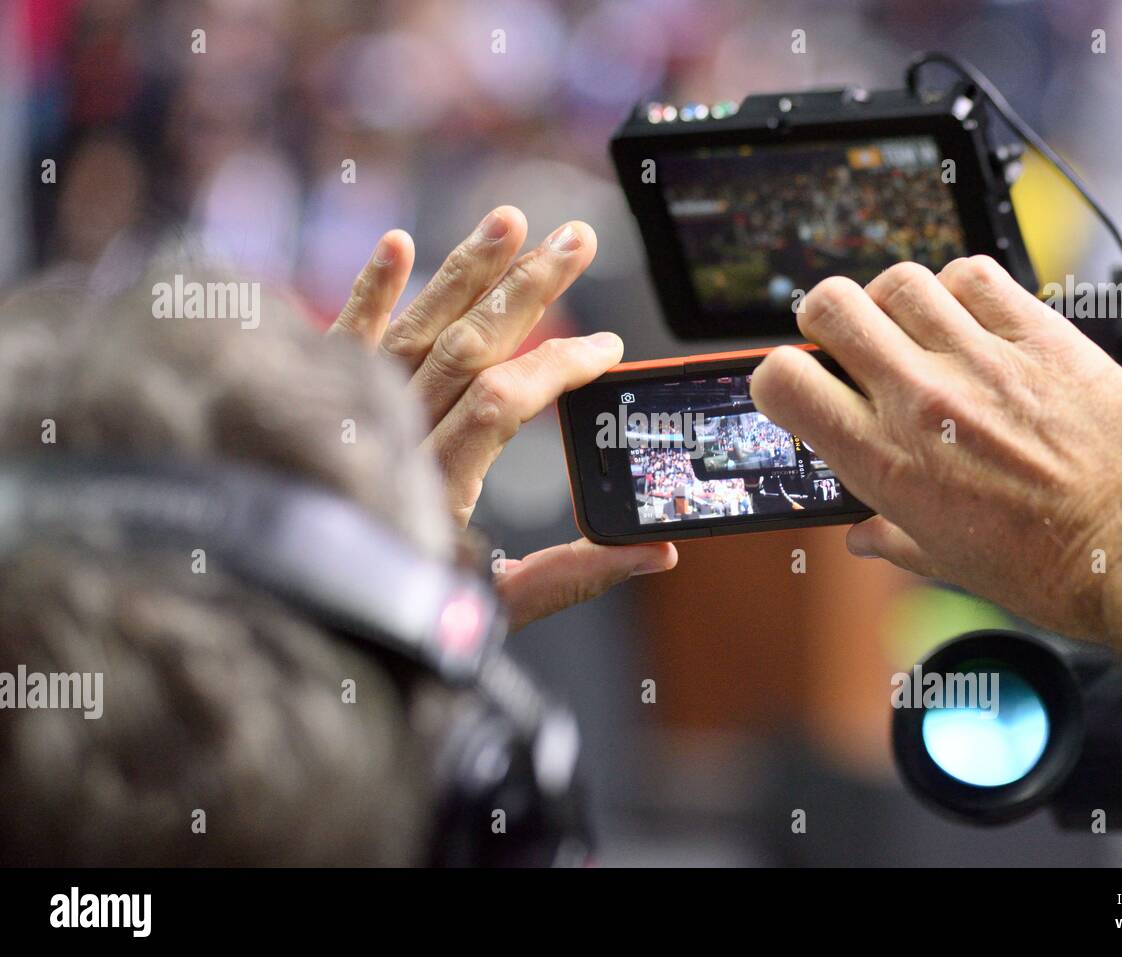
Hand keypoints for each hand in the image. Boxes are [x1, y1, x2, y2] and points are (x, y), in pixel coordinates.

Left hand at [329, 208, 675, 629]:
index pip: (502, 403)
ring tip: (510, 220)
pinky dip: (368, 293)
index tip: (609, 347)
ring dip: (464, 272)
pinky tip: (397, 243)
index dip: (560, 367)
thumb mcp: (494, 610)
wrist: (288, 629)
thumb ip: (573, 575)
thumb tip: (658, 552)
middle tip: (576, 238)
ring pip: (413, 330)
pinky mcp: (311, 406)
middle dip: (526, 288)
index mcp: (436, 491)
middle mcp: (390, 442)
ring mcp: (345, 417)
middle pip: (464, 347)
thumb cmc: (397, 626)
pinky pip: (340, 338)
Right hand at [750, 256, 1121, 659]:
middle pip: (829, 305)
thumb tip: (861, 535)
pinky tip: (970, 318)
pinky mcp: (1038, 336)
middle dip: (826, 320)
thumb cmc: (1048, 568)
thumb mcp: (945, 563)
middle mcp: (921, 401)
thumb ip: (890, 538)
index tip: (801, 387)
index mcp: (885, 461)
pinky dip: (960, 288)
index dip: (779, 377)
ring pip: (898, 280)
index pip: (782, 380)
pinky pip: (974, 275)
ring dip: (893, 302)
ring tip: (915, 330)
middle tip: (849, 343)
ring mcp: (980, 361)